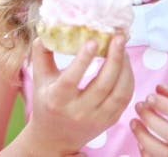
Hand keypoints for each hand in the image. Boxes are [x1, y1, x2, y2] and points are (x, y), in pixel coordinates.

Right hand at [23, 34, 133, 154]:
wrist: (54, 138)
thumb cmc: (46, 101)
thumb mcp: (39, 78)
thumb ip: (41, 54)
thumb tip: (49, 29)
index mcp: (56, 100)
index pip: (71, 80)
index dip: (83, 61)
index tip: (93, 41)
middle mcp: (77, 112)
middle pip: (102, 85)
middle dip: (114, 59)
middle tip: (118, 38)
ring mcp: (96, 119)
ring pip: (119, 93)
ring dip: (125, 68)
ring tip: (123, 48)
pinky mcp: (110, 121)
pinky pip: (125, 99)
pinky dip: (128, 79)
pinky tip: (125, 63)